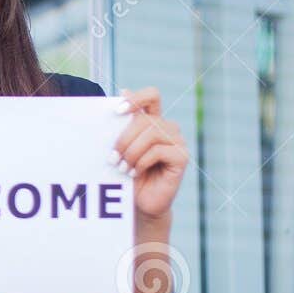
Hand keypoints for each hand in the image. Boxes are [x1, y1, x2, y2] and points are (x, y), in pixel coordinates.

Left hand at [112, 86, 187, 220]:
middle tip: (111, 157)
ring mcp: (177, 141)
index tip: (117, 111)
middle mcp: (167, 128)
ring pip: (151, 133)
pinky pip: (159, 150)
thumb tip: (122, 89)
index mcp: (153, 120)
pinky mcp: (182, 157)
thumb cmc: (127, 174)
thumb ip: (122, 123)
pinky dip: (142, 161)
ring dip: (131, 151)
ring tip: (121, 167)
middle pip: (144, 119)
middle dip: (123, 138)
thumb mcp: (120, 147)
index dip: (136, 98)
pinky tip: (135, 172)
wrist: (139, 203)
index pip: (152, 95)